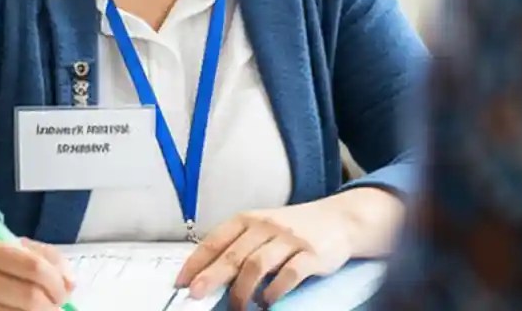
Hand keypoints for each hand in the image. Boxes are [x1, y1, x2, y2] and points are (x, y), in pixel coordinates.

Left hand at [175, 199, 357, 309]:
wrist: (338, 219)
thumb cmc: (292, 229)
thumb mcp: (262, 229)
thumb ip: (238, 247)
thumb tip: (207, 276)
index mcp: (248, 219)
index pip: (215, 241)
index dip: (196, 262)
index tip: (182, 282)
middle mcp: (266, 226)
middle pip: (233, 254)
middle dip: (211, 277)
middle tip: (197, 295)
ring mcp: (289, 239)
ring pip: (257, 265)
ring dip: (243, 290)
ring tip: (238, 307)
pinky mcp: (311, 254)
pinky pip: (288, 275)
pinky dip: (274, 291)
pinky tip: (267, 302)